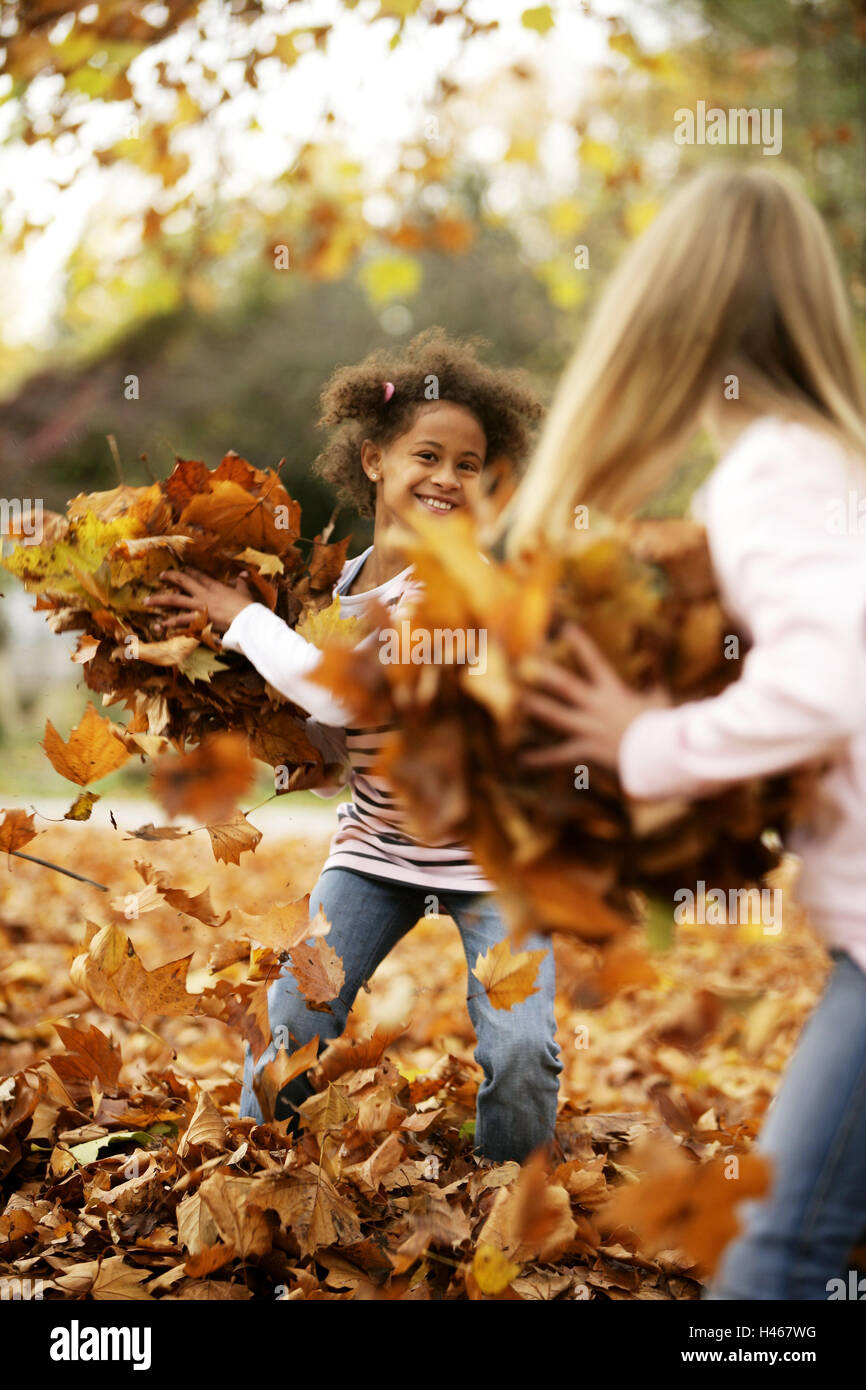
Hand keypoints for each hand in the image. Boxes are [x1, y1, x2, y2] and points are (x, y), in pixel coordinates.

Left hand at [145, 568, 254, 635]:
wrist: (247, 621)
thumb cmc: (248, 607)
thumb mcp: (245, 591)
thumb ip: (241, 582)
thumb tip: (243, 574)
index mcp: (215, 586)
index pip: (198, 575)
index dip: (189, 571)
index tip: (182, 569)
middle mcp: (204, 594)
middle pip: (182, 582)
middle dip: (170, 577)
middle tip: (160, 576)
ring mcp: (199, 607)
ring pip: (175, 600)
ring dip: (159, 600)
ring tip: (146, 601)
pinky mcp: (198, 620)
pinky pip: (180, 621)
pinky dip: (169, 624)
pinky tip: (159, 625)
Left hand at [519, 622, 670, 772]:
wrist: (660, 753)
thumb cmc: (664, 727)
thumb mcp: (661, 701)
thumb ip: (655, 688)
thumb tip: (659, 677)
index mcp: (614, 692)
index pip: (595, 662)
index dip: (581, 644)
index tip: (566, 628)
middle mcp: (597, 707)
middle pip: (565, 685)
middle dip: (544, 672)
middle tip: (526, 661)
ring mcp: (589, 728)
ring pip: (556, 715)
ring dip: (536, 707)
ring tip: (518, 700)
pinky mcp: (587, 750)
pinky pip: (559, 755)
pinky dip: (540, 759)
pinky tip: (521, 759)